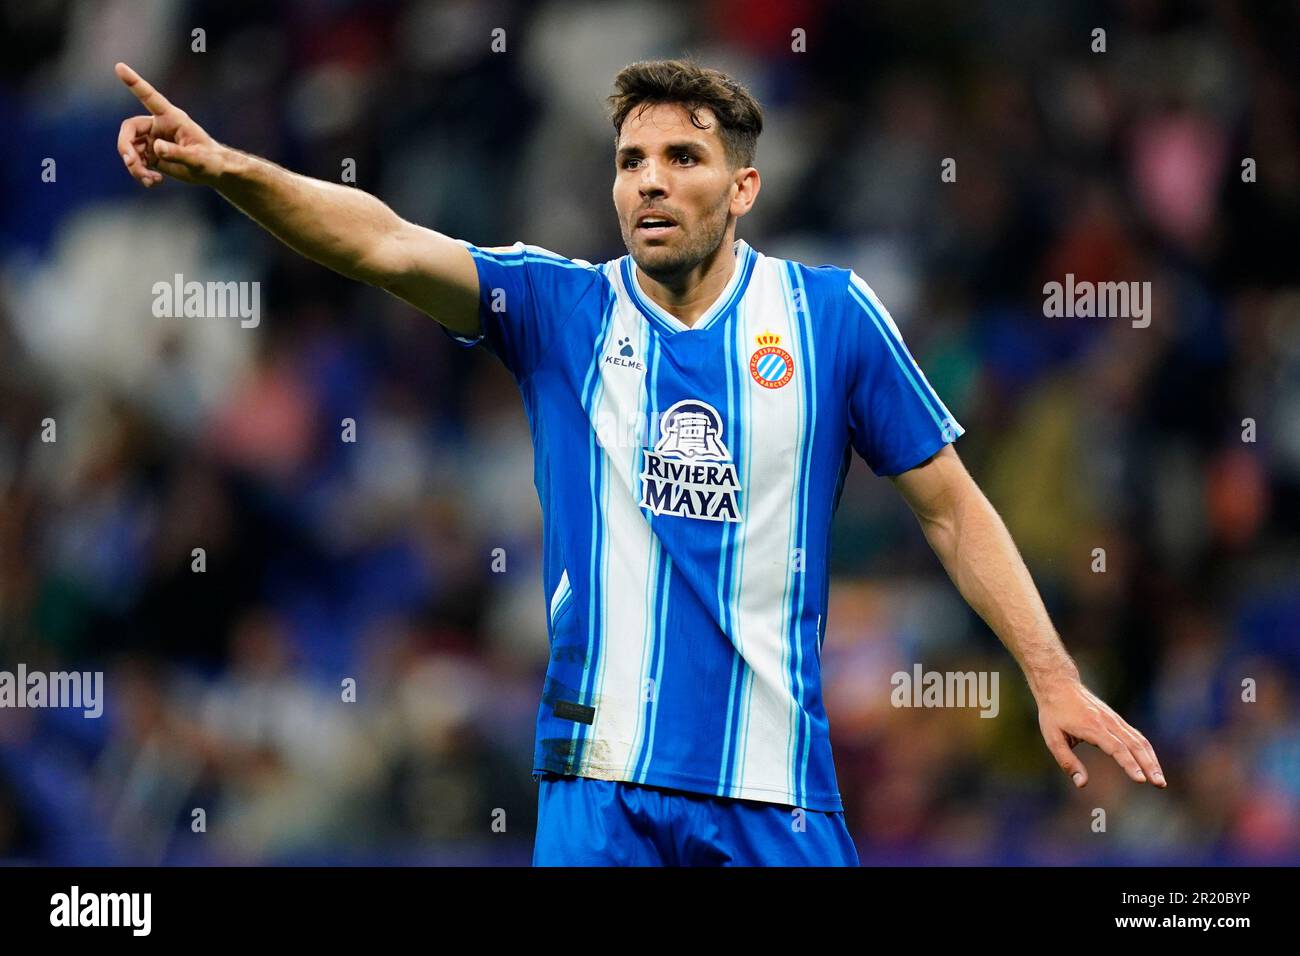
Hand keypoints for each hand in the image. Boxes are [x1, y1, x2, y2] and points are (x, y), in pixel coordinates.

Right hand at [114, 62, 223, 187]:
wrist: (214, 172)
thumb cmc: (211, 160)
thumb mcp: (198, 159)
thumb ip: (178, 153)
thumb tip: (156, 148)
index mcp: (171, 118)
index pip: (149, 97)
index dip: (134, 82)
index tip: (119, 66)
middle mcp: (158, 126)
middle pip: (129, 130)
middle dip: (126, 147)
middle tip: (131, 163)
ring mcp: (153, 140)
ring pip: (130, 149)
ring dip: (134, 166)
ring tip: (150, 179)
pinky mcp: (152, 155)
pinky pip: (136, 162)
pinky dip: (140, 173)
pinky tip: (153, 181)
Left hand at [1035, 677, 1165, 788]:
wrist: (1060, 685)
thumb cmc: (1054, 713)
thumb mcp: (1052, 738)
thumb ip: (1067, 761)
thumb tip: (1082, 784)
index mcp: (1092, 727)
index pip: (1117, 748)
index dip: (1130, 764)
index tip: (1141, 780)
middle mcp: (1108, 722)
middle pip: (1134, 745)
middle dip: (1149, 765)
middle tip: (1160, 784)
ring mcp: (1115, 720)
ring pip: (1139, 740)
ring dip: (1152, 760)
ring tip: (1160, 780)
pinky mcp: (1117, 720)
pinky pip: (1136, 735)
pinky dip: (1147, 750)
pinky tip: (1152, 764)